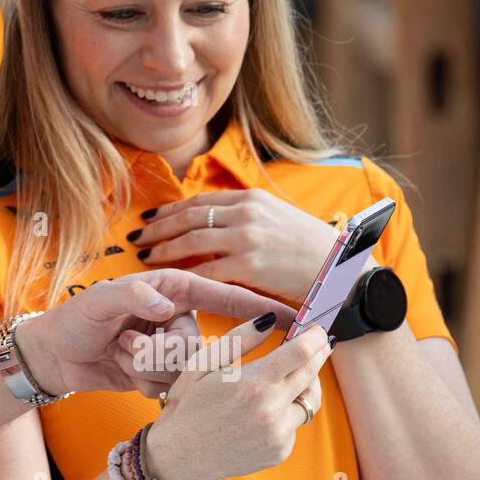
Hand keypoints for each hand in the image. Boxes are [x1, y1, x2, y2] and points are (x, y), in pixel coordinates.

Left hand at [16, 268, 296, 398]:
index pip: (222, 295)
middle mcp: (178, 317)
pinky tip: (122, 371)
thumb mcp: (98, 303)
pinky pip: (172, 390)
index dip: (257, 306)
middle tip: (123, 346)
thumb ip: (131, 297)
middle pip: (200, 345)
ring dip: (146, 369)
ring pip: (187, 372)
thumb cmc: (75, 320)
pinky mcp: (164, 375)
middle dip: (160, 354)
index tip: (294, 316)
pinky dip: (144, 385)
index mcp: (171, 289)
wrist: (55, 356)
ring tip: (118, 355)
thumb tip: (165, 306)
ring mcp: (173, 349)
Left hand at [129, 190, 341, 304]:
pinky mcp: (248, 266)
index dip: (171, 209)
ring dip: (163, 249)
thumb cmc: (312, 249)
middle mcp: (246, 212)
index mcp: (252, 198)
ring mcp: (246, 238)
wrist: (343, 270)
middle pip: (188, 216)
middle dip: (158, 227)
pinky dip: (184, 276)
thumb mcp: (279, 218)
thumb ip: (247, 217)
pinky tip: (170, 281)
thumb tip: (215, 222)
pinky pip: (205, 271)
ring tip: (145, 257)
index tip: (151, 217)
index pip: (200, 200)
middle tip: (136, 237)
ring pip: (190, 240)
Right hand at [138, 319, 331, 479]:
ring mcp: (278, 434)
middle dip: (318, 355)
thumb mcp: (202, 364)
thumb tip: (268, 320)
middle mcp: (271, 410)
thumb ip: (238, 339)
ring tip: (290, 377)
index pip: (300, 354)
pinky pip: (294, 424)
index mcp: (253, 384)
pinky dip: (286, 412)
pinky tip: (264, 410)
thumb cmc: (187, 406)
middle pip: (311, 374)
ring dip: (305, 385)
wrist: (179, 456)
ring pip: (308, 401)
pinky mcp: (280, 451)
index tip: (318, 329)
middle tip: (319, 344)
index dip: (315, 338)